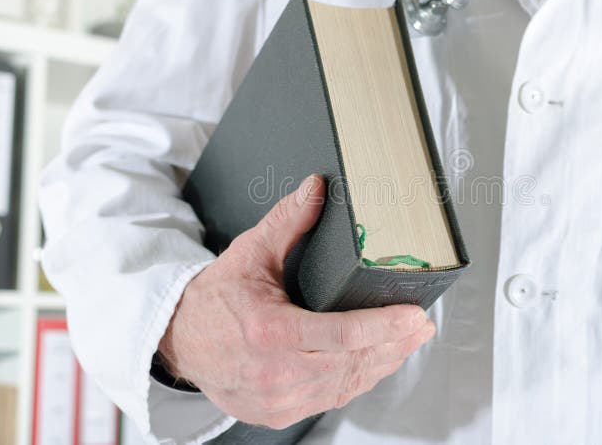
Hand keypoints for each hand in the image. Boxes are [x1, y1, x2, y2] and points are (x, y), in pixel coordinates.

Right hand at [157, 174, 435, 428]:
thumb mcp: (249, 253)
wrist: (179, 342)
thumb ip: (287, 221)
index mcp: (270, 333)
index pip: (343, 333)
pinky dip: (357, 380)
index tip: (414, 316)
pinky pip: (330, 398)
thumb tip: (316, 187)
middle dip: (395, 343)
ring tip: (407, 342)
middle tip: (421, 325)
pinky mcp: (278, 413)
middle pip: (353, 361)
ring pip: (346, 384)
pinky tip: (375, 363)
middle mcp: (275, 373)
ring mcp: (278, 399)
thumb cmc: (215, 298)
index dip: (385, 326)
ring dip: (382, 363)